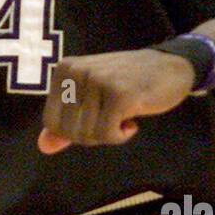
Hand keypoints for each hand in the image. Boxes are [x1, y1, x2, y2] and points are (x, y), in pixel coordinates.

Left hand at [39, 48, 195, 152]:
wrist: (171, 67)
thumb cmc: (128, 84)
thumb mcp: (91, 99)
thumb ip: (66, 122)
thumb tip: (43, 147)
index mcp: (64, 70)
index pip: (51, 122)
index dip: (74, 132)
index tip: (96, 118)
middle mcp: (77, 71)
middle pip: (69, 131)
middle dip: (92, 135)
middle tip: (112, 118)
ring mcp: (97, 80)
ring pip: (88, 135)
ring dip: (110, 134)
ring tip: (123, 114)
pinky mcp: (119, 94)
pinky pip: (107, 135)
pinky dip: (121, 136)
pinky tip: (133, 120)